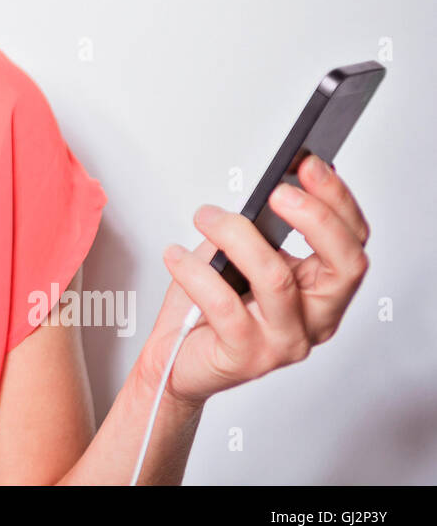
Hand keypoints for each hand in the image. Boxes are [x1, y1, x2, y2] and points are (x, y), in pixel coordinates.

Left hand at [137, 153, 370, 407]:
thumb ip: (259, 231)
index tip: (308, 165)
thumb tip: (269, 188)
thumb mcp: (237, 258)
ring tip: (205, 217)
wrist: (173, 360)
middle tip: (278, 192)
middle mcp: (315, 319)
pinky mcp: (247, 357)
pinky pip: (225, 305)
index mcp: (321, 291)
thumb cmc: (206, 308)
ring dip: (237, 236)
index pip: (352, 243)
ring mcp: (285, 342)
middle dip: (316, 218)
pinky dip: (195, 273)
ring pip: (276, 278)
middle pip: (344, 265)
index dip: (337, 200)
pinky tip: (175, 255)